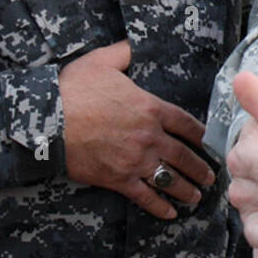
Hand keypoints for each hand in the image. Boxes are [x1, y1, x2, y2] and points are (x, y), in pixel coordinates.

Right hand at [59, 39, 214, 219]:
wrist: (47, 121)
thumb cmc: (73, 89)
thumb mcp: (102, 60)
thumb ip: (124, 53)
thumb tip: (133, 44)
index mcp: (151, 108)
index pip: (186, 124)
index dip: (201, 135)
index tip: (209, 143)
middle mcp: (150, 136)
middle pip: (184, 156)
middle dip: (200, 168)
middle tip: (210, 177)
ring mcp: (135, 160)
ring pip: (170, 179)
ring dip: (186, 190)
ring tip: (196, 197)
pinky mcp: (118, 179)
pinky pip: (145, 196)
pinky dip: (159, 207)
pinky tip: (169, 213)